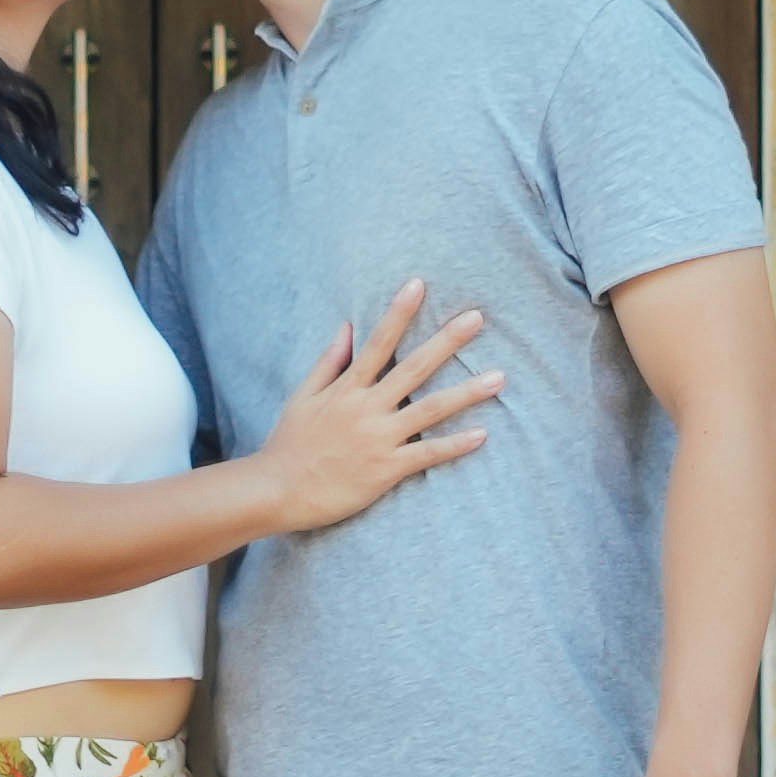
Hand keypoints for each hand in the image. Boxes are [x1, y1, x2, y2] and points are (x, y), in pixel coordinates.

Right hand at [239, 279, 500, 538]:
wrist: (277, 492)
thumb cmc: (289, 444)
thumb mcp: (303, 396)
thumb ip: (329, 361)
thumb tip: (348, 326)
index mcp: (347, 388)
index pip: (378, 342)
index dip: (399, 312)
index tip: (419, 285)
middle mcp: (367, 408)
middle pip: (414, 368)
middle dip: (447, 341)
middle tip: (477, 318)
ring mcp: (379, 439)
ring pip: (431, 410)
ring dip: (467, 393)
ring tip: (499, 378)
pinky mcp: (386, 470)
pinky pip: (427, 455)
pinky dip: (455, 445)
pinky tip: (482, 434)